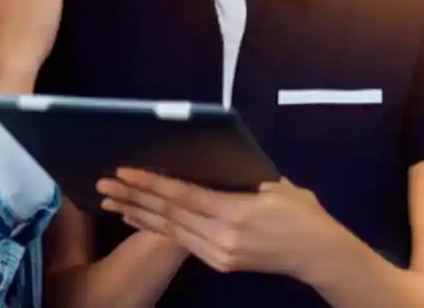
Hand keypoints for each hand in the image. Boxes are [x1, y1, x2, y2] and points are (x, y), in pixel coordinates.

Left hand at [97, 169, 349, 280]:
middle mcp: (223, 236)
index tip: (126, 170)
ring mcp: (219, 254)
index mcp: (237, 212)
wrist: (318, 255)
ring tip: (110, 200)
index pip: (184, 195)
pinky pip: (181, 242)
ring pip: (170, 230)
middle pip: (170, 214)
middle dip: (134, 197)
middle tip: (105, 183)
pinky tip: (137, 218)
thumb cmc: (301, 212)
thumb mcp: (274, 186)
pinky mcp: (219, 263)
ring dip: (138, 214)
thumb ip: (239, 177)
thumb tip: (207, 159)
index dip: (152, 183)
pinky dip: (156, 228)